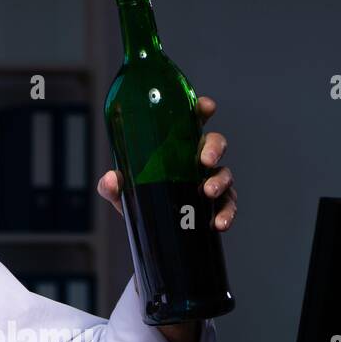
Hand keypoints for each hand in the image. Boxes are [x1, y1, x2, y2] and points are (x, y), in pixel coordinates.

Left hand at [95, 95, 236, 231]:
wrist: (153, 233)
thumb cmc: (141, 201)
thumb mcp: (124, 193)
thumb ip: (112, 186)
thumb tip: (111, 179)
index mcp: (178, 148)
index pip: (193, 123)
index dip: (203, 110)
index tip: (206, 108)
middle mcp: (198, 161)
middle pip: (216, 144)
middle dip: (214, 148)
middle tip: (205, 161)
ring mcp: (210, 182)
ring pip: (225, 174)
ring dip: (220, 182)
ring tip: (208, 193)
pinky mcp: (217, 206)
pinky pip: (229, 206)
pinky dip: (227, 213)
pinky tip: (219, 223)